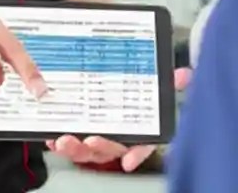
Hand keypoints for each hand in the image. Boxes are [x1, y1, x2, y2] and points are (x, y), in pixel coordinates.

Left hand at [46, 67, 192, 171]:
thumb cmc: (136, 90)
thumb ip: (170, 81)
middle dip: (99, 148)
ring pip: (87, 150)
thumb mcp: (154, 82)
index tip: (127, 162)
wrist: (107, 80)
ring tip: (64, 141)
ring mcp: (97, 138)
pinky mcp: (78, 135)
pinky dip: (59, 143)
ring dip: (75, 149)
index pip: (142, 145)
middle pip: (110, 149)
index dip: (136, 154)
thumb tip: (186, 74)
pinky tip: (52, 138)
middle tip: (88, 141)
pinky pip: (69, 144)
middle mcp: (117, 138)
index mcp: (138, 130)